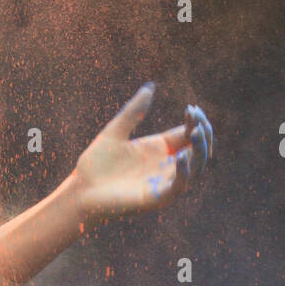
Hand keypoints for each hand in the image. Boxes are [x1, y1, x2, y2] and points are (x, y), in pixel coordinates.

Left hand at [73, 84, 212, 225]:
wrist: (80, 190)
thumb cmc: (95, 164)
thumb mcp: (115, 132)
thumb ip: (133, 112)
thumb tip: (150, 87)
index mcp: (159, 149)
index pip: (188, 134)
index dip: (195, 122)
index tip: (190, 109)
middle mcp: (165, 165)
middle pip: (198, 150)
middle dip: (203, 133)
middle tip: (197, 119)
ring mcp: (163, 182)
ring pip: (196, 168)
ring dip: (200, 150)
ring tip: (195, 132)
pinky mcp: (157, 198)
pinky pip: (178, 186)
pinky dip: (184, 172)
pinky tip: (180, 156)